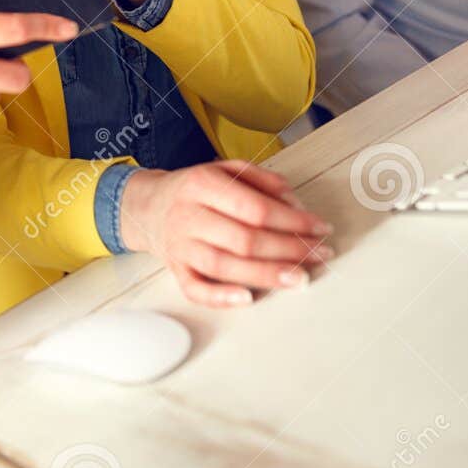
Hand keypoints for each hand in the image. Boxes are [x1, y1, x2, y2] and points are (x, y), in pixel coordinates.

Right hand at [119, 159, 333, 307]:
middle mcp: (188, 215)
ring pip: (224, 266)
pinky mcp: (175, 270)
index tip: (321, 227)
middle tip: (319, 254)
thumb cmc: (193, 190)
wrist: (146, 206)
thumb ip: (262, 180)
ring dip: (267, 275)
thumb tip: (295, 204)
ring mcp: (180, 246)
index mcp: (202, 184)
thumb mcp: (224, 169)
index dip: (293, 220)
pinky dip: (221, 297)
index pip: (255, 208)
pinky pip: (195, 289)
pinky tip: (248, 298)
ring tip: (300, 278)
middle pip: (244, 240)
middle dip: (288, 250)